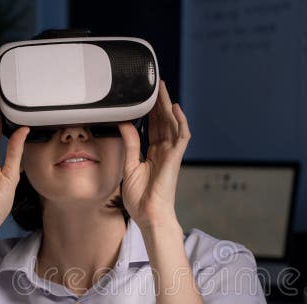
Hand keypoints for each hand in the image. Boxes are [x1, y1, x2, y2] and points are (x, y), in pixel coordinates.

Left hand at [118, 80, 190, 227]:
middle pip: (163, 121)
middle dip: (159, 102)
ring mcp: (171, 154)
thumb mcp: (129, 166)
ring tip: (163, 89)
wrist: (149, 215)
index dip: (150, 111)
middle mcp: (164, 151)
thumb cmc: (140, 198)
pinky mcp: (175, 158)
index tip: (145, 97)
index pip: (153, 126)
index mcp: (153, 153)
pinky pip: (182, 136)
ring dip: (168, 106)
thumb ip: (129, 144)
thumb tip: (124, 124)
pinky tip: (175, 108)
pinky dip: (180, 121)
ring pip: (172, 124)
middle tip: (155, 84)